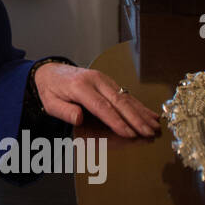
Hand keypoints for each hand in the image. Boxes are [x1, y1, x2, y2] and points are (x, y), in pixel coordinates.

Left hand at [33, 62, 159, 138]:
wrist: (50, 71)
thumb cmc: (50, 89)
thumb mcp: (50, 102)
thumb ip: (64, 111)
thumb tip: (78, 118)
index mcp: (80, 86)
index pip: (102, 107)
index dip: (117, 121)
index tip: (129, 133)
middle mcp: (95, 80)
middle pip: (119, 101)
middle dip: (135, 119)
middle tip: (148, 132)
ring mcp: (103, 79)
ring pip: (126, 97)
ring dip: (141, 112)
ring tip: (154, 125)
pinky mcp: (108, 81)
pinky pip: (125, 94)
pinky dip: (139, 105)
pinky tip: (150, 114)